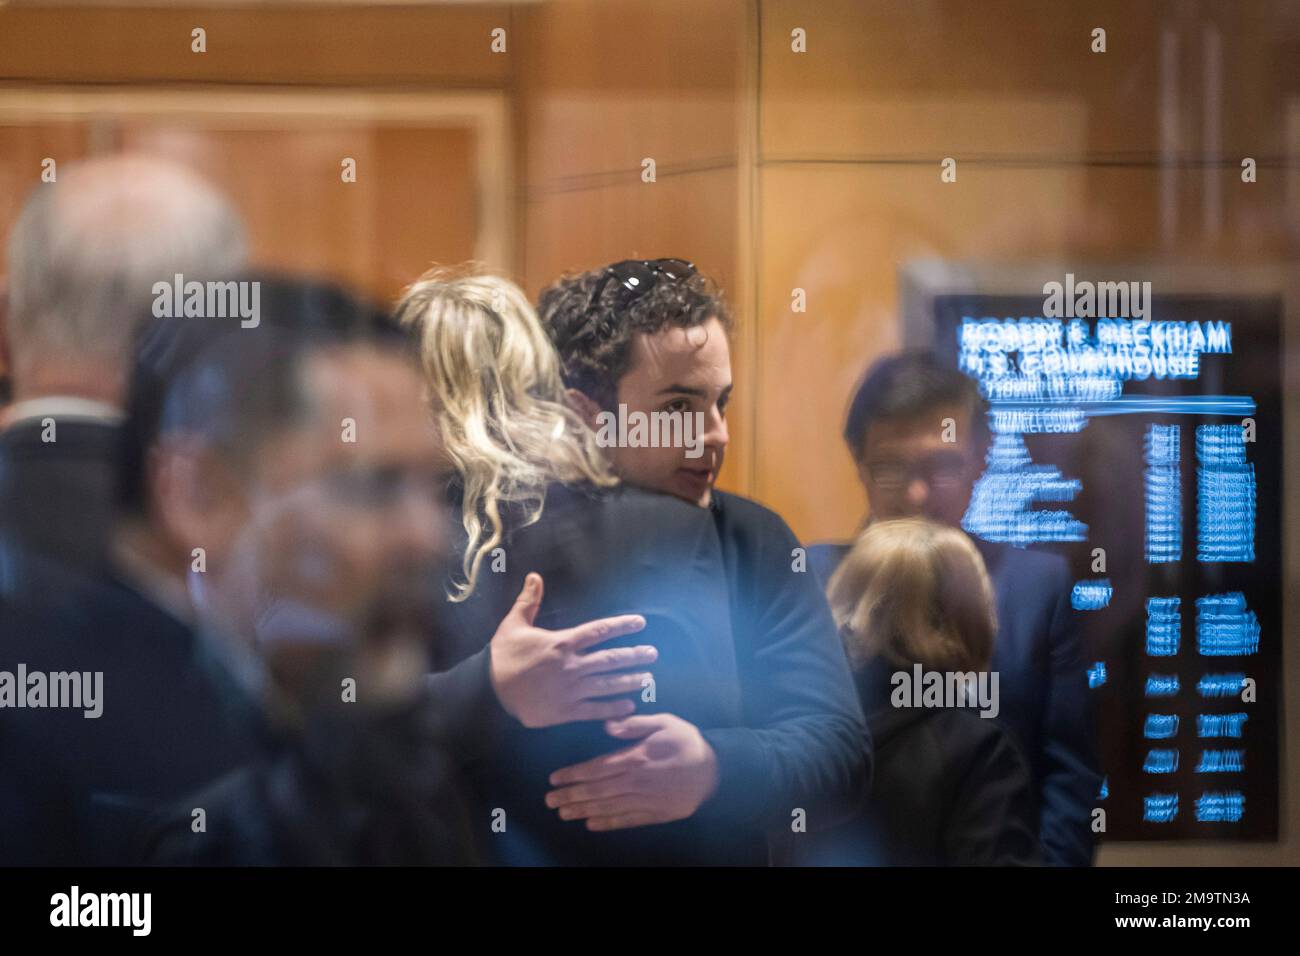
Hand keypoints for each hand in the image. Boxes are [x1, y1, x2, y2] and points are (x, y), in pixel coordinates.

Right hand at [489, 573, 655, 728]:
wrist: (488, 690)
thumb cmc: (503, 656)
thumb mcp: (513, 624)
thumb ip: (529, 601)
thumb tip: (535, 576)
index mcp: (562, 642)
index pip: (598, 631)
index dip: (621, 626)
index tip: (640, 623)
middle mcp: (570, 666)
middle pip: (610, 659)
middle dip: (634, 655)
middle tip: (653, 653)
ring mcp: (570, 690)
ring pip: (607, 685)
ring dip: (629, 681)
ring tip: (647, 678)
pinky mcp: (564, 711)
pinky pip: (594, 710)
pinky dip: (613, 709)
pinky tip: (629, 707)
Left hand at [545, 713, 718, 830]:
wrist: (716, 770)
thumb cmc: (687, 741)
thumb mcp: (665, 722)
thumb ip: (635, 724)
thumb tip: (607, 725)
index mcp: (636, 757)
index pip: (597, 768)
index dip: (574, 774)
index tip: (554, 778)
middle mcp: (636, 782)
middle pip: (597, 790)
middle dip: (571, 795)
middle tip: (549, 800)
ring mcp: (645, 800)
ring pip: (607, 807)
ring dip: (583, 810)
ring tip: (563, 813)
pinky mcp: (655, 813)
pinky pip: (627, 820)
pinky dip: (608, 823)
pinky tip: (591, 824)